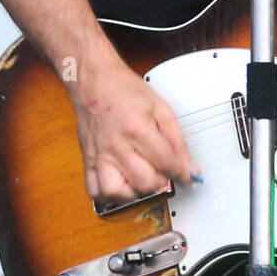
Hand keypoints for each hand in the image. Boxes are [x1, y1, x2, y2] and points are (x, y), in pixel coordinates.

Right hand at [70, 57, 200, 204]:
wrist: (94, 81)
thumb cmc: (125, 90)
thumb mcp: (161, 107)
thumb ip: (177, 139)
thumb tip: (189, 166)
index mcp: (137, 129)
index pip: (166, 163)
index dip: (181, 172)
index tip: (186, 174)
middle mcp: (116, 146)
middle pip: (145, 182)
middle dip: (161, 181)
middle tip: (164, 171)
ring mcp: (99, 155)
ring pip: (118, 193)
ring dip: (135, 191)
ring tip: (142, 177)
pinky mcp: (87, 160)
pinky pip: (95, 191)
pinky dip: (109, 194)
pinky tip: (122, 182)